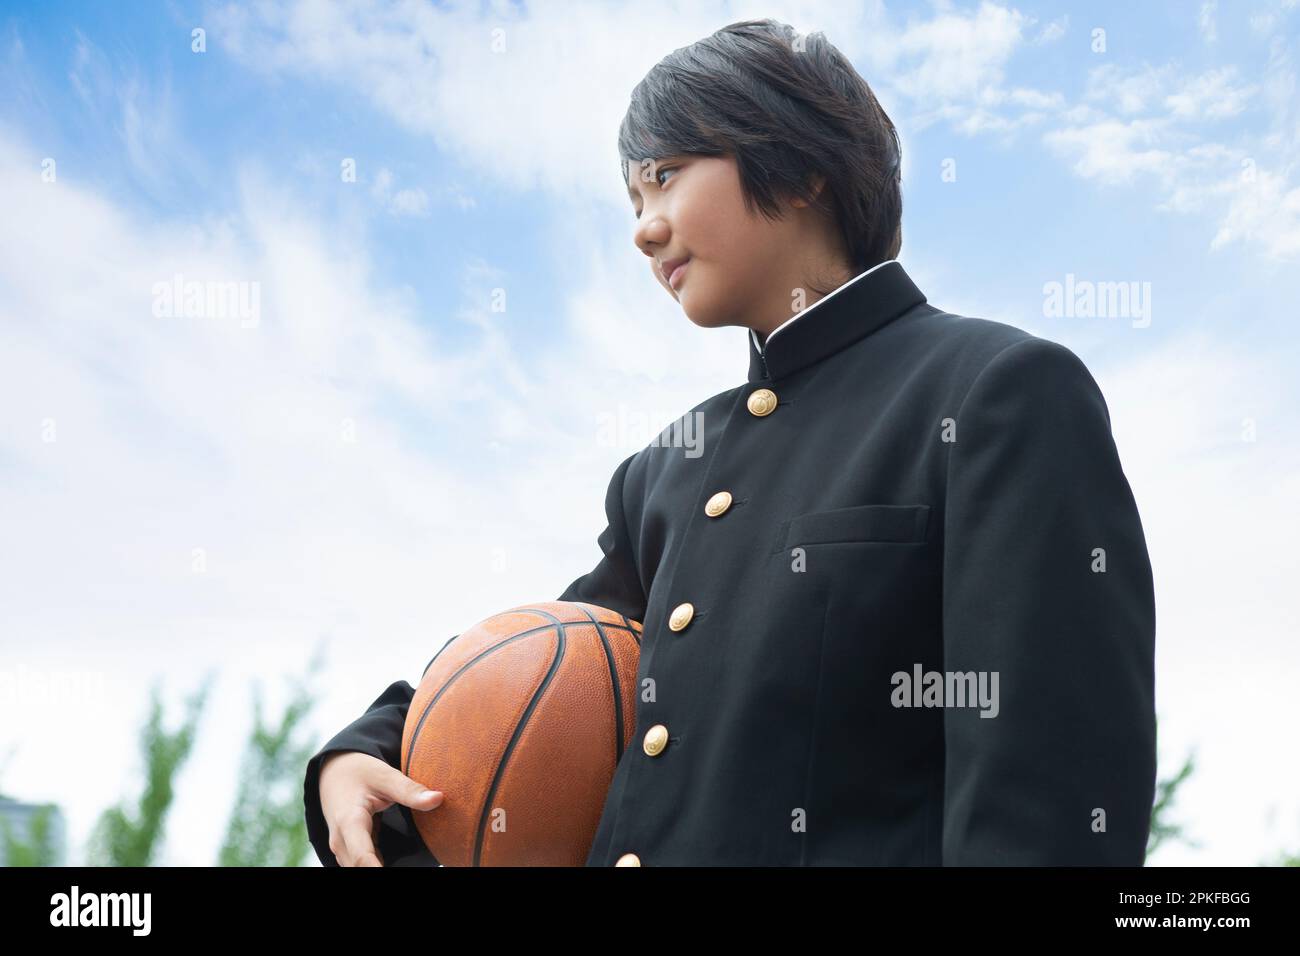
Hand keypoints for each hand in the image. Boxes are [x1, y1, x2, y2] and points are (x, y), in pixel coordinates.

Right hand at [319, 751, 443, 865]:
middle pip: (359, 868)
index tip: (402, 871)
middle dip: (382, 871)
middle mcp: (341, 840)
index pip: (363, 857)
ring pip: (358, 869)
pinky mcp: (348, 850)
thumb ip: (410, 790)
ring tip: (407, 863)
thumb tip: (438, 798)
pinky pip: (361, 865)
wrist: (335, 771)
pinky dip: (376, 866)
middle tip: (413, 865)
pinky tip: (396, 863)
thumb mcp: (385, 776)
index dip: (379, 870)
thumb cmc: (359, 772)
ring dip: (378, 868)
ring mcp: (342, 848)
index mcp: (350, 821)